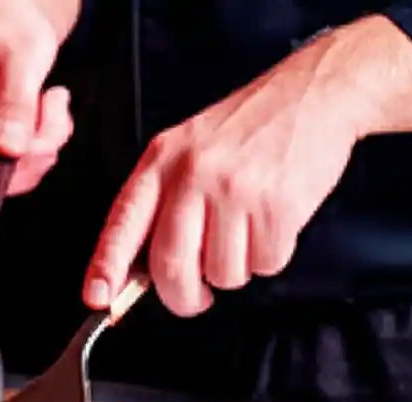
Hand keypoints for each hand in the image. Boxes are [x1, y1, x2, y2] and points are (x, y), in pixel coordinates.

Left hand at [83, 33, 365, 316]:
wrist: (313, 93)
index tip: (98, 299)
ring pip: (222, 274)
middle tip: (194, 297)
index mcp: (159, 162)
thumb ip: (158, 204)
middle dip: (182, 297)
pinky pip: (265, 264)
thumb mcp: (185, 150)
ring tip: (243, 236)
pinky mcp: (278, 204)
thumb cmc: (246, 129)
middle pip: (171, 265)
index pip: (123, 225)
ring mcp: (236, 189)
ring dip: (233, 272)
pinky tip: (272, 225)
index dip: (106, 268)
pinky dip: (269, 258)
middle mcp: (192, 175)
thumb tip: (137, 273)